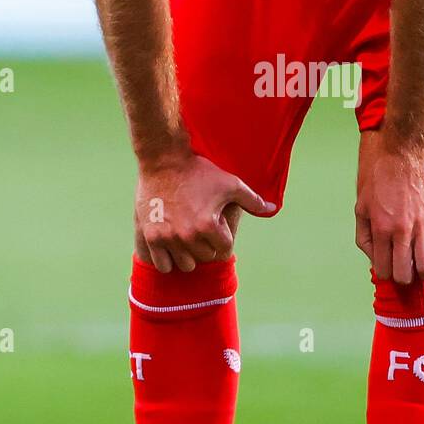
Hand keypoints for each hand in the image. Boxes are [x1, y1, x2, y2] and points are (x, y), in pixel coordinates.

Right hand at [135, 150, 275, 272]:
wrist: (163, 160)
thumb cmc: (199, 171)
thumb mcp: (230, 183)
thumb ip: (252, 200)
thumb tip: (272, 209)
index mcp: (209, 225)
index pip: (224, 248)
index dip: (222, 236)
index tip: (215, 224)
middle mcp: (188, 235)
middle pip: (205, 257)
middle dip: (206, 245)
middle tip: (200, 229)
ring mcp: (168, 238)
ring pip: (186, 264)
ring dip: (188, 254)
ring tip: (187, 237)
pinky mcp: (152, 236)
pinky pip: (163, 264)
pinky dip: (168, 259)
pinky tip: (171, 244)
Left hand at [354, 130, 423, 284]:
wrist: (405, 152)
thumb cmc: (380, 177)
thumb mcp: (361, 205)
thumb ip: (364, 235)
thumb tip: (373, 258)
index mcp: (380, 228)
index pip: (384, 270)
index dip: (386, 272)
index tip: (388, 265)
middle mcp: (401, 231)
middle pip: (404, 274)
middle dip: (403, 276)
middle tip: (404, 267)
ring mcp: (422, 226)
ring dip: (423, 273)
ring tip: (421, 265)